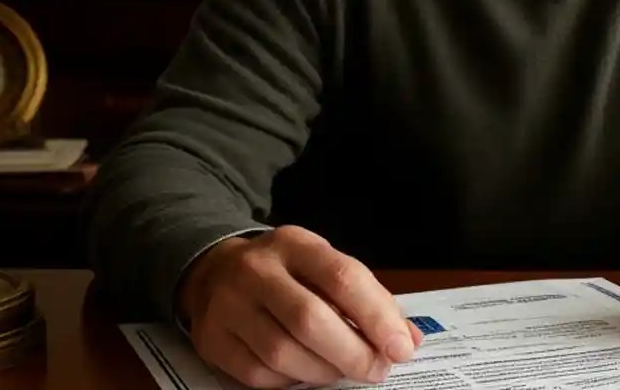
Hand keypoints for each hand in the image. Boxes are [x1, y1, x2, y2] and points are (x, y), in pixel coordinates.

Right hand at [179, 225, 422, 387]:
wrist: (213, 272)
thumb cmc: (285, 273)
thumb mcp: (324, 266)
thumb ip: (367, 298)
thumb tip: (407, 339)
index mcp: (295, 244)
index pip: (342, 277)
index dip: (376, 316)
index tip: (400, 346)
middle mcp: (257, 270)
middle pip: (310, 319)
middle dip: (353, 353)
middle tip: (376, 369)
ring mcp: (228, 306)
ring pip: (283, 352)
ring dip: (324, 371)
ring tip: (341, 370)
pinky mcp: (212, 340)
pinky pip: (259, 375)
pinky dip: (291, 381)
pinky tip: (305, 372)